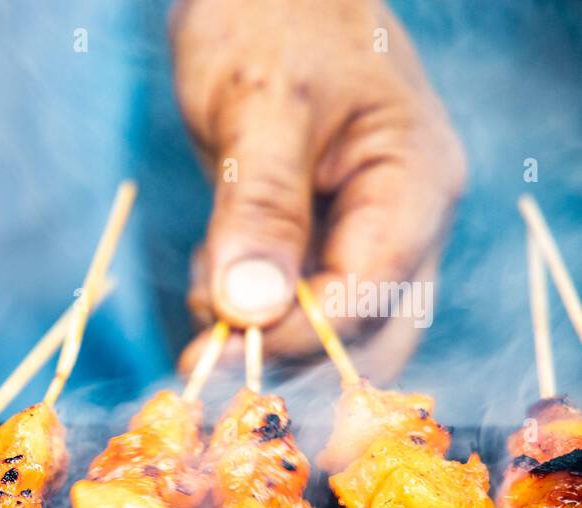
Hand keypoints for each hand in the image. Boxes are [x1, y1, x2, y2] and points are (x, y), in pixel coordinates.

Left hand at [171, 0, 465, 381]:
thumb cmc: (269, 17)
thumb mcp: (259, 109)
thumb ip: (259, 207)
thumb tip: (250, 308)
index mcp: (414, 183)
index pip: (372, 296)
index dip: (299, 336)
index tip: (222, 350)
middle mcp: (401, 219)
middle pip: (366, 332)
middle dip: (285, 357)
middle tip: (200, 367)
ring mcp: (360, 229)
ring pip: (326, 326)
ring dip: (260, 339)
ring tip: (199, 319)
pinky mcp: (315, 234)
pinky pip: (293, 299)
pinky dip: (247, 309)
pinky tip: (207, 287)